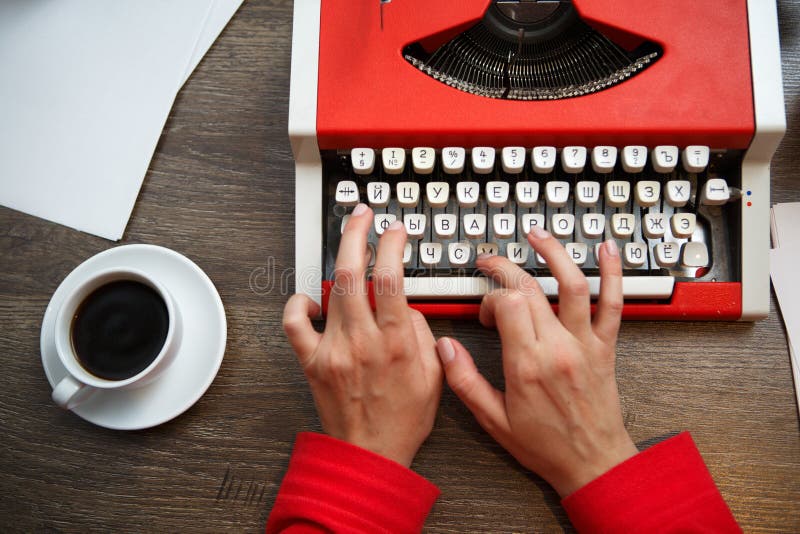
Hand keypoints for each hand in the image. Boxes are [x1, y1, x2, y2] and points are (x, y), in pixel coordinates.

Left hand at [283, 204, 441, 467]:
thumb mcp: (433, 375)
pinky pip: (294, 323)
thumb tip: (405, 304)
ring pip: (329, 289)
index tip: (395, 231)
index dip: (392, 245)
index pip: (392, 278)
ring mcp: (333, 350)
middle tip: (362, 216)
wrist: (369, 453)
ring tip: (346, 244)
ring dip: (337, 258)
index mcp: (396, 343)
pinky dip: (299, 303)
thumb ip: (422, 333)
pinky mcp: (312, 361)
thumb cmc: (402, 419)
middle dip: (357, 234)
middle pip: (354, 273)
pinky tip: (312, 298)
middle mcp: (362, 341)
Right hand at [437, 227, 637, 495]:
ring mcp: (585, 344)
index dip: (490, 298)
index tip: (486, 312)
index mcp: (527, 365)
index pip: (508, 304)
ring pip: (573, 285)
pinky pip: (615, 304)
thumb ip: (465, 381)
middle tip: (491, 262)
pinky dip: (613, 273)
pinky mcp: (605, 347)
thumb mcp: (493, 421)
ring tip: (537, 235)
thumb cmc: (545, 446)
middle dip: (506, 268)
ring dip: (555, 253)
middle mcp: (558, 348)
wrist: (593, 463)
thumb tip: (444, 348)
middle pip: (532, 288)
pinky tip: (607, 250)